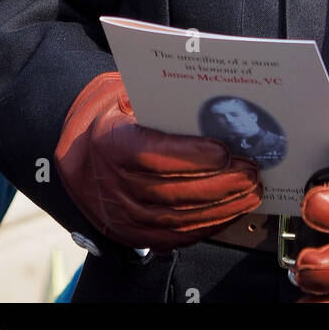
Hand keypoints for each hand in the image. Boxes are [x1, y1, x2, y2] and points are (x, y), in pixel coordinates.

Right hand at [54, 72, 262, 251]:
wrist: (77, 153)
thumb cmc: (111, 116)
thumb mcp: (124, 92)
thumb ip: (159, 97)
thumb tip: (209, 100)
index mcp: (108, 144)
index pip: (149, 155)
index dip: (189, 156)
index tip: (224, 150)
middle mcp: (112, 186)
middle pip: (171, 191)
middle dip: (218, 183)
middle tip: (251, 170)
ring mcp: (122, 216)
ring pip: (177, 218)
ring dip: (220, 206)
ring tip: (251, 190)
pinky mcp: (134, 235)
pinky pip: (175, 237)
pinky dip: (208, 225)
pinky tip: (231, 210)